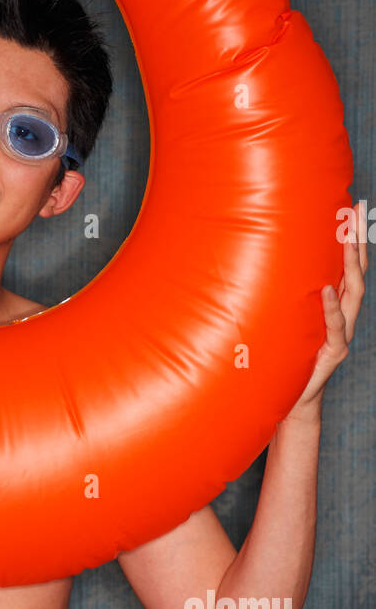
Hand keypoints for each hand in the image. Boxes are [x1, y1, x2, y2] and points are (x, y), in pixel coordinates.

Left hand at [284, 198, 367, 421]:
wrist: (289, 401)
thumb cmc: (282, 359)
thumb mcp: (281, 322)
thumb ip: (280, 298)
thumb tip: (251, 262)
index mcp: (332, 306)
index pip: (347, 266)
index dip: (352, 238)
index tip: (350, 206)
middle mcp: (342, 317)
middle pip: (357, 272)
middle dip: (358, 239)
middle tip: (356, 209)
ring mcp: (340, 334)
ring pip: (353, 294)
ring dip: (351, 265)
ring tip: (347, 238)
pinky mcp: (332, 354)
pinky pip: (334, 326)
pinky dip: (331, 308)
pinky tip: (327, 289)